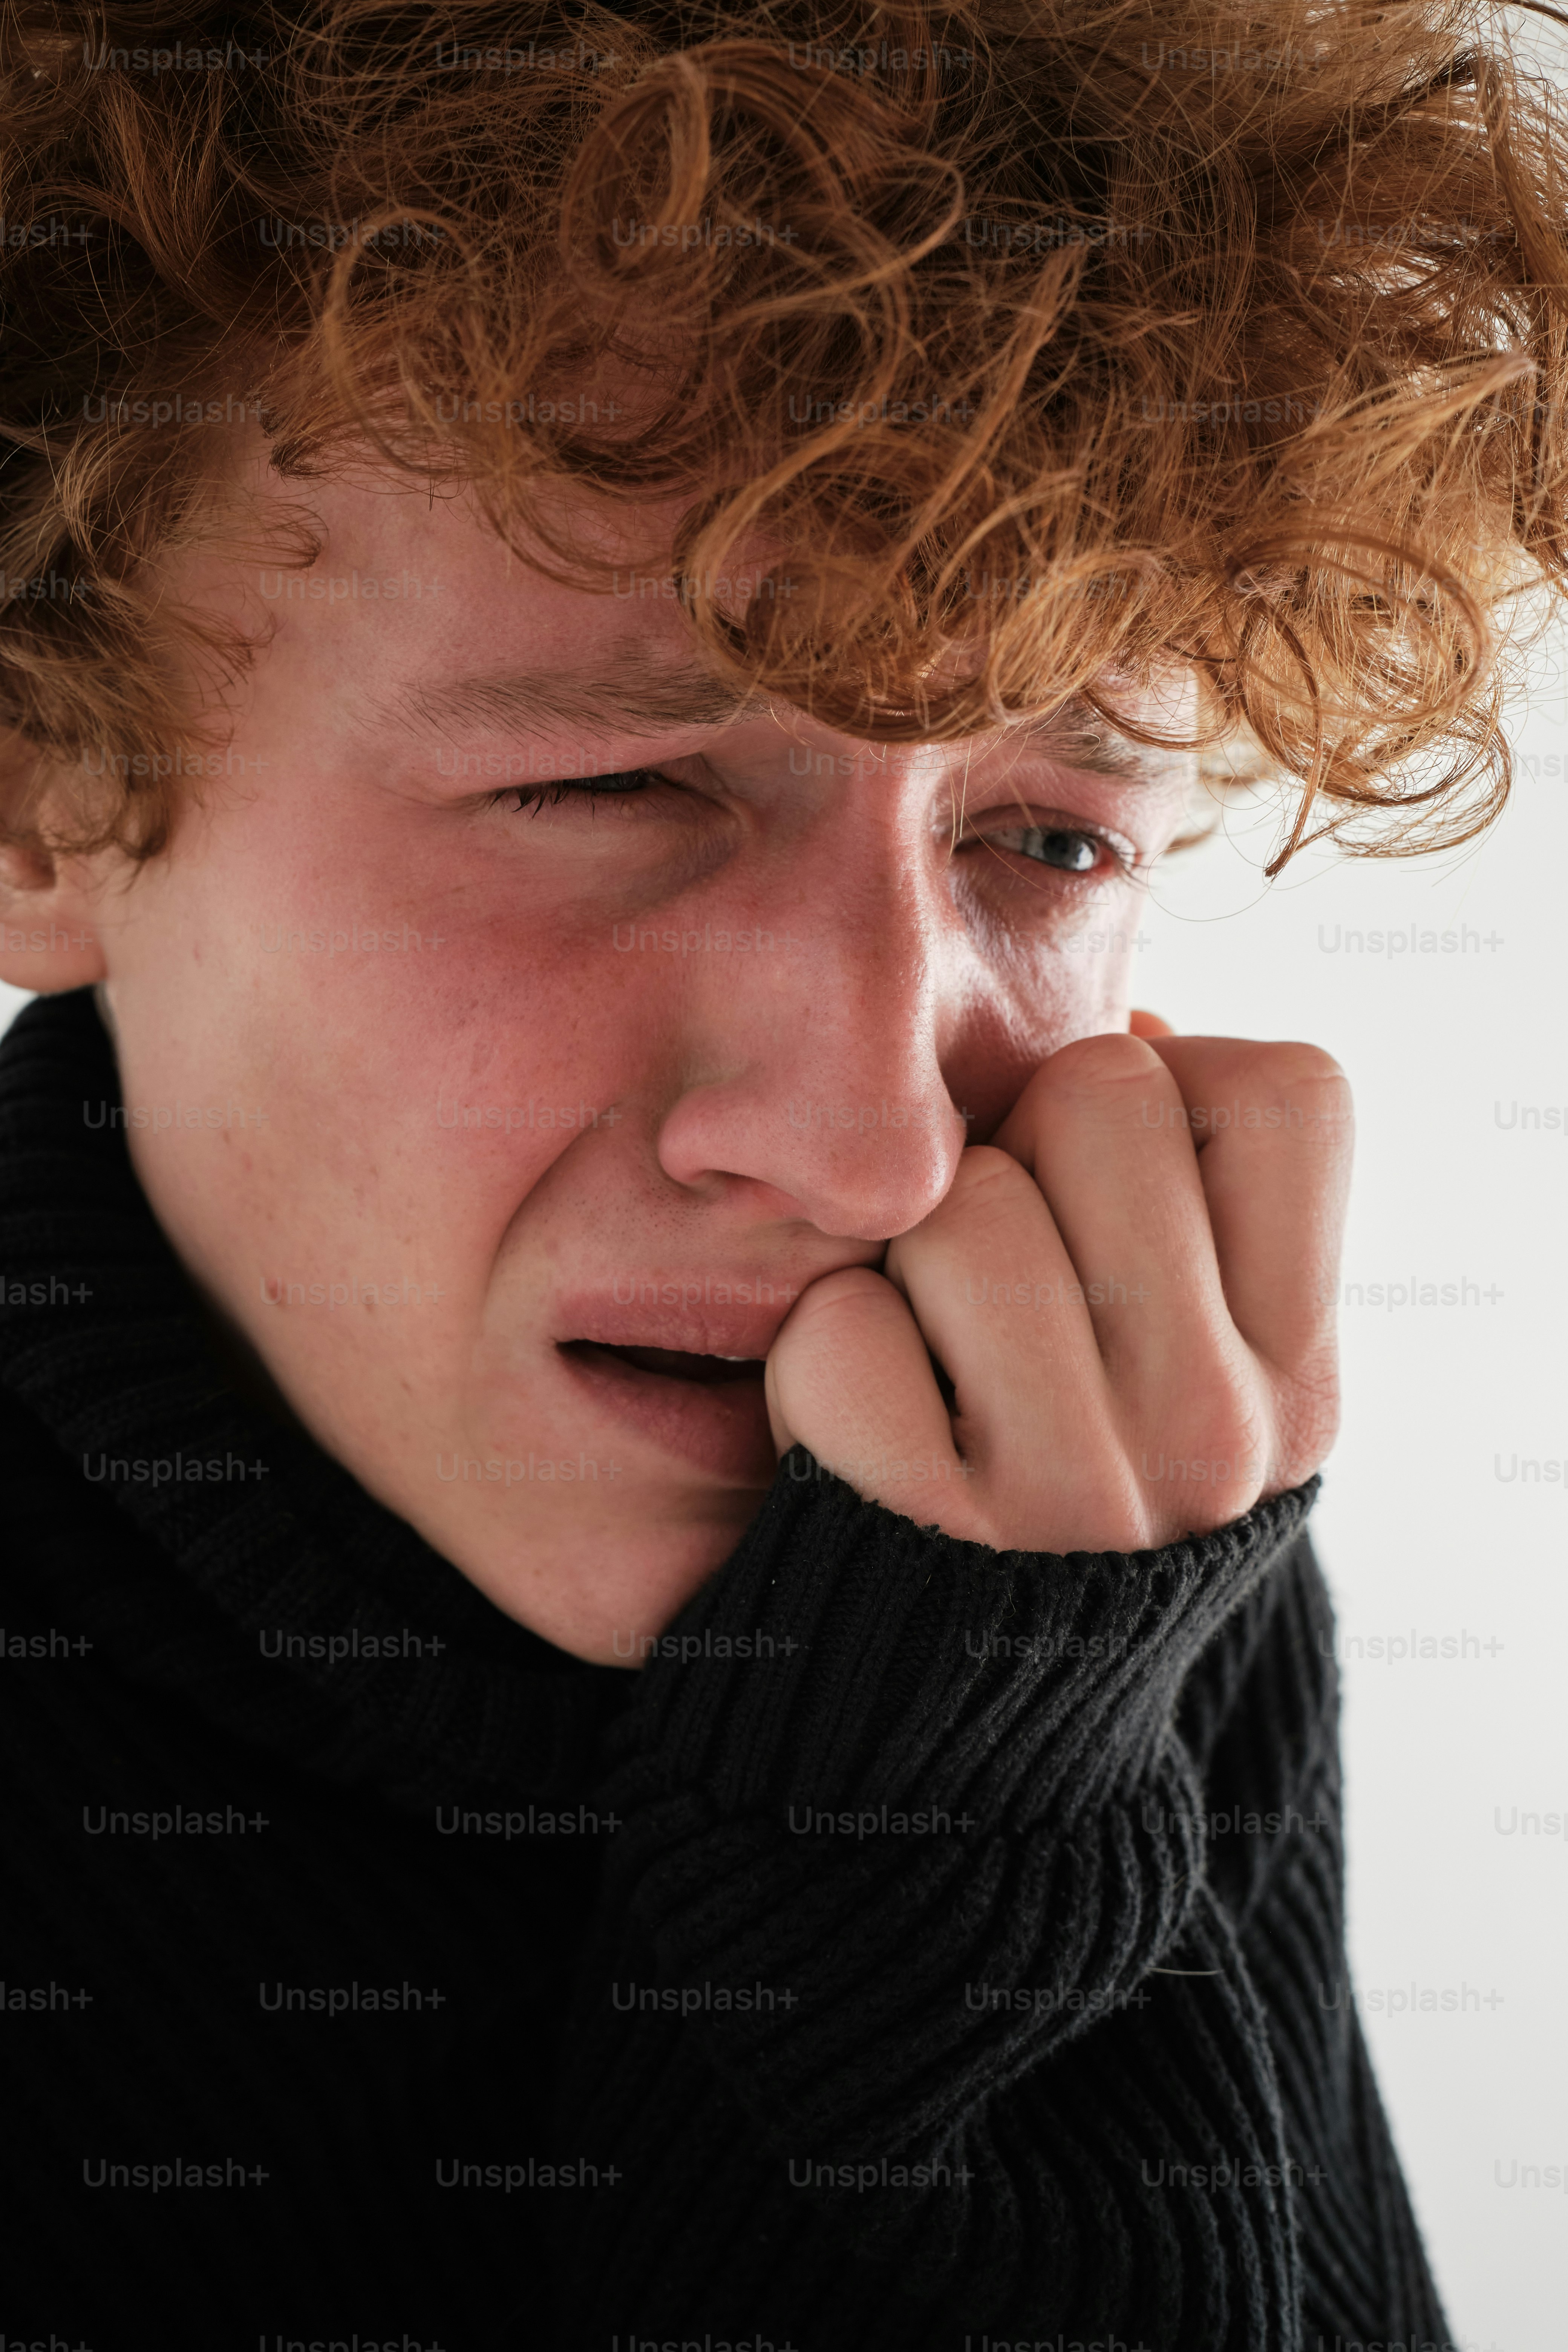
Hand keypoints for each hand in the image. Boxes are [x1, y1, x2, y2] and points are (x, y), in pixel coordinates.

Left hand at [764, 1022, 1351, 1552]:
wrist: (969, 1715)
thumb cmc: (1067, 1468)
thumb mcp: (1185, 1352)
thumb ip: (1184, 1194)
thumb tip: (1132, 1020)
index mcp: (1300, 1375)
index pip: (1283, 1093)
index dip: (1174, 1095)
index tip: (1123, 1198)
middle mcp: (1217, 1434)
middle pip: (1102, 1092)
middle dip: (1026, 1146)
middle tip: (1008, 1267)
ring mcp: (1074, 1492)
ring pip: (961, 1199)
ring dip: (915, 1252)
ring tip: (939, 1349)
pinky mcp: (919, 1529)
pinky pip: (840, 1321)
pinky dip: (825, 1349)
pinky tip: (871, 1418)